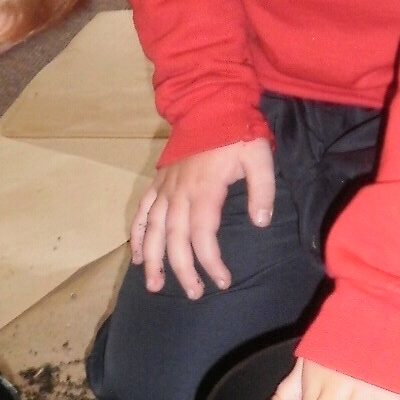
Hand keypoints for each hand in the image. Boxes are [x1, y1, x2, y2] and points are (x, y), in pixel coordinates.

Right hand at [130, 138, 273, 299]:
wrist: (210, 104)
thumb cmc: (237, 132)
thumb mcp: (259, 156)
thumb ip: (263, 190)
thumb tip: (261, 222)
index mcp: (204, 189)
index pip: (202, 235)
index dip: (210, 261)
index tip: (221, 281)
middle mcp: (179, 193)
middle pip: (175, 239)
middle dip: (183, 270)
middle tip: (194, 294)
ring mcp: (165, 188)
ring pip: (152, 230)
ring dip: (152, 259)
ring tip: (155, 286)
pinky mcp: (158, 182)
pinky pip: (142, 211)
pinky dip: (136, 234)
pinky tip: (136, 255)